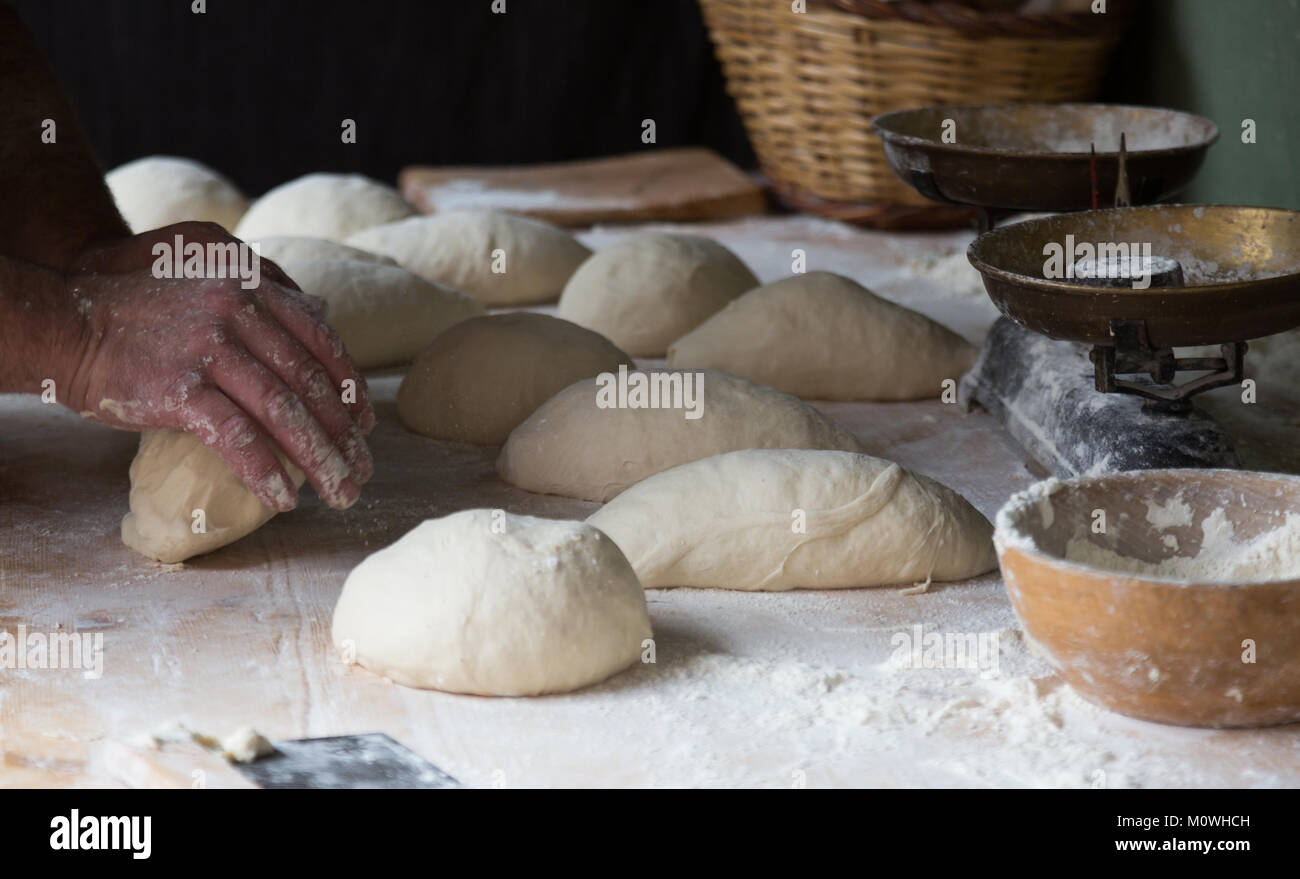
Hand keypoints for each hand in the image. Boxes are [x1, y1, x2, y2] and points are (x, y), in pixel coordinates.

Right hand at [57, 222, 374, 510]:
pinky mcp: (180, 389)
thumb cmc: (142, 314)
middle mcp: (238, 313)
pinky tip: (284, 499)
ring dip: (321, 461)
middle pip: (311, 383)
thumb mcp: (208, 289)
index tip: (368, 425)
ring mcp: (210, 349)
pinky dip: (267, 472)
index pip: (321, 342)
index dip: (351, 388)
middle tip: (365, 472)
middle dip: (345, 436)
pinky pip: (238, 438)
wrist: (69, 325)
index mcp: (252, 289)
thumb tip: (320, 317)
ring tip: (341, 494)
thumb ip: (261, 303)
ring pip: (285, 413)